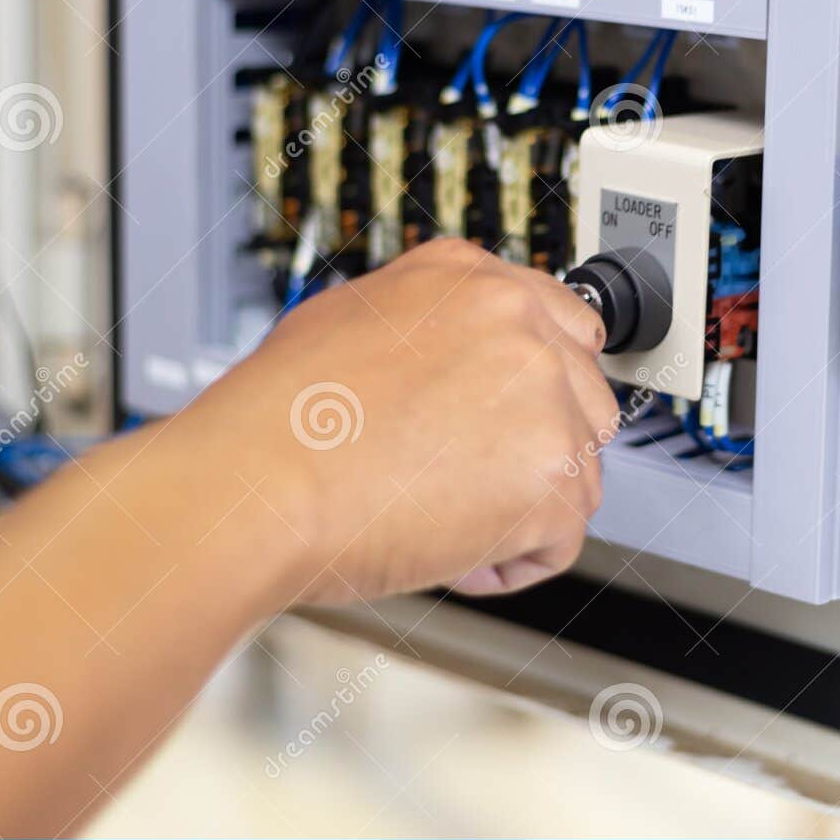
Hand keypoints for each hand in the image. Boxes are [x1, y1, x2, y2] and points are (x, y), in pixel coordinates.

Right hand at [150, 240, 619, 604]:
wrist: (256, 483)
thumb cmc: (278, 421)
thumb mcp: (347, 320)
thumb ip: (426, 328)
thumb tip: (448, 357)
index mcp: (467, 276)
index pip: (560, 323)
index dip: (537, 386)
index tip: (519, 415)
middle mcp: (516, 321)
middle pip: (582, 398)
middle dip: (536, 449)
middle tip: (469, 480)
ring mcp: (543, 396)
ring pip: (579, 472)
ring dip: (522, 507)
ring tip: (440, 517)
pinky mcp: (552, 478)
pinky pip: (561, 539)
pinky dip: (510, 562)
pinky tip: (446, 550)